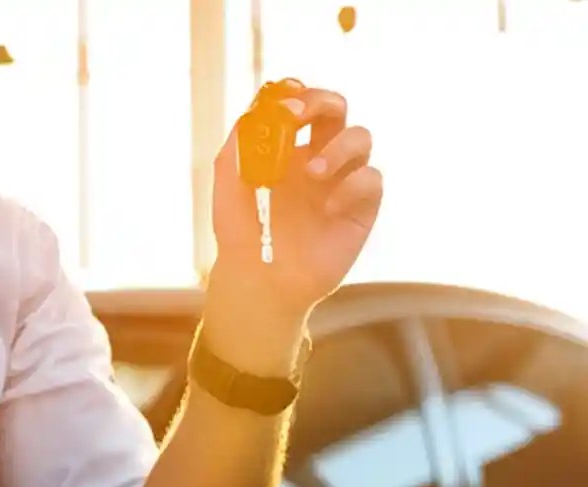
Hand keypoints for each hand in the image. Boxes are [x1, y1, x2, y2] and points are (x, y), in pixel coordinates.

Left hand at [211, 80, 383, 317]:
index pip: (301, 103)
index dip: (297, 93)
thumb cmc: (241, 232)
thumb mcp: (229, 182)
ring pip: (361, 136)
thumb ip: (240, 142)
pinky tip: (328, 209)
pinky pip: (371, 179)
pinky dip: (352, 185)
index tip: (283, 100)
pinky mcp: (362, 207)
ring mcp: (342, 180)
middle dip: (320, 101)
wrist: (259, 278)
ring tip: (311, 173)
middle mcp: (317, 157)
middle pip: (336, 107)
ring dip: (337, 146)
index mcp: (286, 147)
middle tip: (297, 116)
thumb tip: (259, 106)